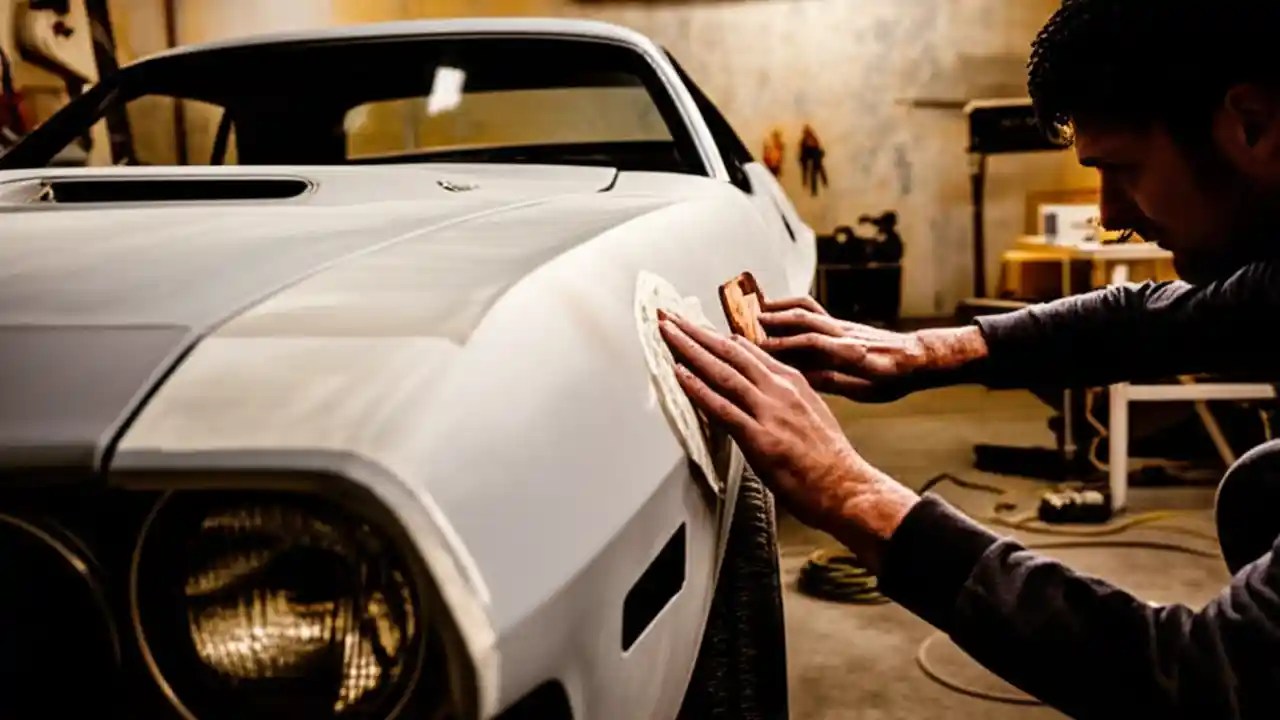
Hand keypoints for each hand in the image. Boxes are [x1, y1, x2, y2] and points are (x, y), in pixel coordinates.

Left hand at [658, 309, 917, 563]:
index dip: (715, 336)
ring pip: (722, 371)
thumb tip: (756, 385)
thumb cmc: (827, 458)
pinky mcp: (760, 437)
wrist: (847, 487)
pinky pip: (721, 407)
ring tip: (667, 333)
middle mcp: (779, 389)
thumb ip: (781, 394)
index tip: (694, 325)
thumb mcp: (809, 410)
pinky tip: (679, 374)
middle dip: (695, 332)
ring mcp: (769, 411)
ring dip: (689, 350)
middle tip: (670, 316)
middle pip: (729, 351)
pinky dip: (697, 388)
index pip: (746, 349)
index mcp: (792, 380)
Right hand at [755, 296, 925, 401]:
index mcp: (852, 353)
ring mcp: (841, 325)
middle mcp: (844, 333)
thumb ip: (834, 381)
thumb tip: (803, 378)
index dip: (784, 343)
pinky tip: (774, 312)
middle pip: (804, 320)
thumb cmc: (893, 378)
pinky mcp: (840, 323)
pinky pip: (812, 310)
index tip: (759, 347)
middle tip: (745, 324)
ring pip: (806, 310)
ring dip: (778, 309)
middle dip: (773, 321)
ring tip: (752, 314)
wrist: (917, 357)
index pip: (812, 344)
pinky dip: (790, 307)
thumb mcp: (866, 389)